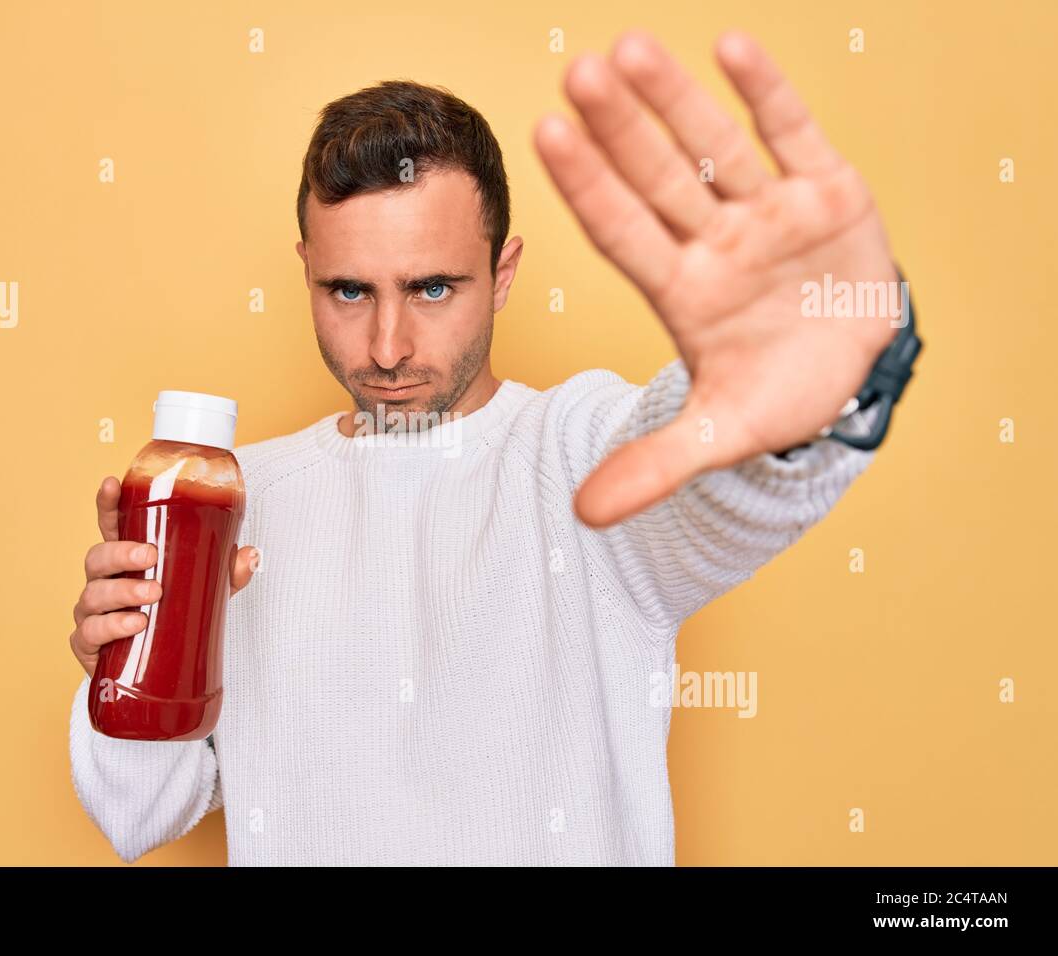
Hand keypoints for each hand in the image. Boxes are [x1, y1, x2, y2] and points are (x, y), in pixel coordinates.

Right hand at [68, 476, 258, 677]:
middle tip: (150, 556)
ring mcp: (92, 612)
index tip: (112, 483)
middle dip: (121, 553)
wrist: (157, 670)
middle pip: (97, 557)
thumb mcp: (203, 592)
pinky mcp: (88, 643)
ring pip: (93, 594)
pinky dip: (111, 627)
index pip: (111, 525)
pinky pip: (89, 632)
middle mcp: (103, 581)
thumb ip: (224, 574)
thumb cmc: (171, 618)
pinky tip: (134, 625)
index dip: (107, 503)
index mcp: (126, 560)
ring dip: (122, 592)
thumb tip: (251, 556)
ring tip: (152, 595)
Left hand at [534, 30, 900, 527]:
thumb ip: (655, 465)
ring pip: (716, 148)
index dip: (588, 188)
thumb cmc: (779, 393)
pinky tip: (732, 46)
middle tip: (577, 74)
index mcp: (682, 291)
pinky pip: (793, 135)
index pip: (623, 233)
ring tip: (631, 50)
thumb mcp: (722, 434)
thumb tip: (582, 516)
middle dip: (621, 132)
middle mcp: (714, 242)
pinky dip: (767, 95)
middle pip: (659, 180)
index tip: (546, 135)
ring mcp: (767, 212)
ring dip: (677, 102)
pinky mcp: (825, 191)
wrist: (855, 369)